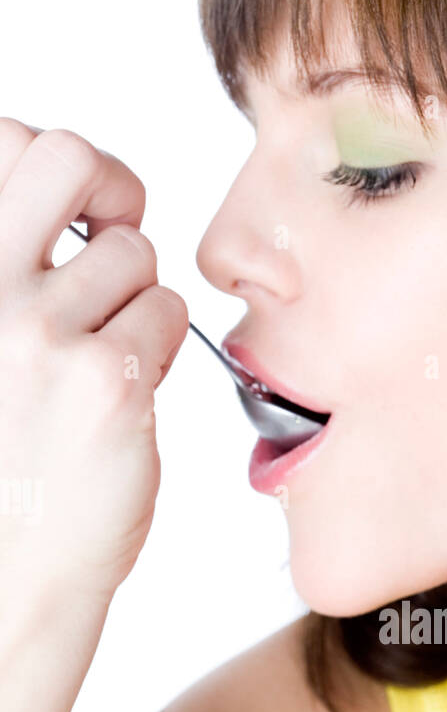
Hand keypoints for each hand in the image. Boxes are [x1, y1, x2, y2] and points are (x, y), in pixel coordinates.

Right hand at [0, 119, 187, 609]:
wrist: (8, 569)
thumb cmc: (1, 462)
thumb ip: (8, 276)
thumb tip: (69, 206)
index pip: (4, 143)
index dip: (52, 163)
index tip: (74, 212)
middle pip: (70, 158)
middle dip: (112, 187)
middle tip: (117, 237)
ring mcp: (40, 332)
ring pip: (136, 255)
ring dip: (139, 298)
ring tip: (111, 356)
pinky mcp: (108, 381)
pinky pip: (166, 315)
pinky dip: (160, 347)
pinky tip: (128, 391)